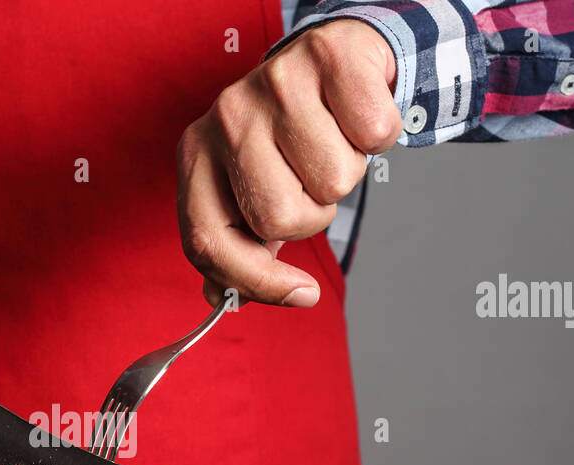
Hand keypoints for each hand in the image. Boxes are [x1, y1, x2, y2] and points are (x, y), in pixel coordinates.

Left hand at [177, 20, 399, 306]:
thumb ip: (232, 243)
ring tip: (332, 141)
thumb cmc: (288, 133)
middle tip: (310, 179)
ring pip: (333, 182)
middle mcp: (226, 116)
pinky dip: (377, 135)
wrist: (331, 58)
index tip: (301, 295)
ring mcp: (273, 84)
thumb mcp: (248, 186)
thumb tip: (221, 299)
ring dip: (346, 172)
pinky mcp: (326, 57)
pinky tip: (354, 115)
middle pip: (279, 219)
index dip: (255, 282)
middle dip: (311, 215)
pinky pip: (373, 134)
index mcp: (197, 155)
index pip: (207, 242)